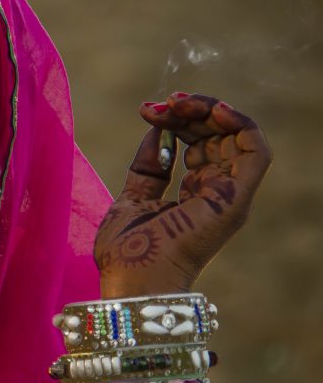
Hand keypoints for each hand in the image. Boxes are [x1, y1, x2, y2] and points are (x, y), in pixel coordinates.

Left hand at [95, 92, 271, 297]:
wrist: (131, 279)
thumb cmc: (126, 252)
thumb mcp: (134, 196)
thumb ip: (149, 166)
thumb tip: (157, 130)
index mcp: (196, 195)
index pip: (200, 144)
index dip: (177, 120)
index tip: (147, 110)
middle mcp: (217, 193)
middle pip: (219, 135)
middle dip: (191, 110)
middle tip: (161, 104)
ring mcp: (228, 196)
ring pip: (237, 136)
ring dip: (210, 110)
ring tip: (178, 103)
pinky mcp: (235, 199)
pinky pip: (256, 152)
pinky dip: (240, 124)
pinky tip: (214, 110)